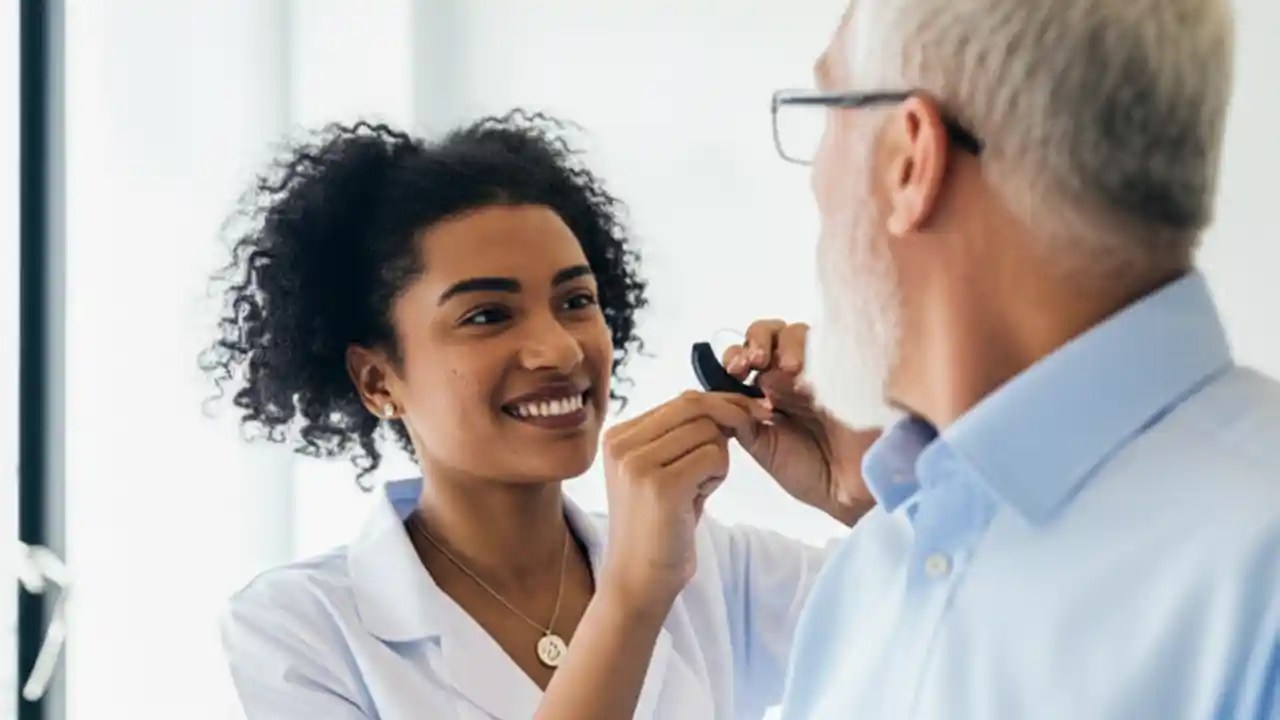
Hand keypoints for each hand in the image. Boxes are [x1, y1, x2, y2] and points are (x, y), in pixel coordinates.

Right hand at [599, 391, 771, 609]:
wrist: (639, 579)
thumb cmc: (658, 527)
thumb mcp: (661, 472)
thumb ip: (681, 437)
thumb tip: (725, 402)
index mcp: (618, 436)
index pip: (680, 401)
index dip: (721, 404)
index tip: (750, 413)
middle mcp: (621, 444)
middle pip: (695, 407)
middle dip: (731, 418)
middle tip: (751, 432)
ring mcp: (637, 464)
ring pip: (708, 431)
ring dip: (719, 459)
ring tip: (699, 488)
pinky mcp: (660, 486)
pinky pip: (714, 456)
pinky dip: (718, 475)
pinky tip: (699, 498)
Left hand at [722, 319, 881, 525]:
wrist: (852, 492)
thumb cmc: (811, 473)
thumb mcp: (764, 447)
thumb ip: (740, 420)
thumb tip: (716, 395)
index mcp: (770, 391)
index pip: (746, 357)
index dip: (736, 356)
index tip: (733, 370)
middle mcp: (794, 375)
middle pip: (770, 334)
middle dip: (757, 339)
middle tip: (755, 361)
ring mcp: (822, 370)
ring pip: (799, 333)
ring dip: (786, 342)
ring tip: (787, 367)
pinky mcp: (849, 371)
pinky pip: (832, 344)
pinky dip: (817, 348)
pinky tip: (810, 370)